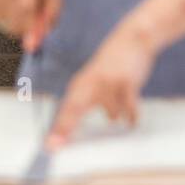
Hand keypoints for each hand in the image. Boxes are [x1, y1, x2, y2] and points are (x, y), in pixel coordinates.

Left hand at [46, 27, 156, 148]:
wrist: (134, 37)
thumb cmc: (116, 60)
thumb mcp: (98, 79)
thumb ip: (96, 100)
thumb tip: (105, 121)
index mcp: (81, 84)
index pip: (66, 110)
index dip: (58, 129)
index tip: (50, 146)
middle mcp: (90, 84)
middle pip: (74, 111)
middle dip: (64, 129)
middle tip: (54, 146)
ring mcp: (107, 83)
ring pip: (112, 114)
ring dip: (119, 110)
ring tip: (123, 93)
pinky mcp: (125, 83)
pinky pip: (129, 110)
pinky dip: (132, 117)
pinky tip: (132, 120)